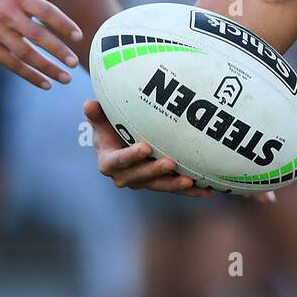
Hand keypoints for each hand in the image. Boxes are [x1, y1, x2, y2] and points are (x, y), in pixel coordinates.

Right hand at [0, 0, 86, 88]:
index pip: (46, 11)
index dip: (63, 24)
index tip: (79, 37)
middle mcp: (7, 14)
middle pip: (36, 35)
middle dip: (57, 50)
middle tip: (75, 63)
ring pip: (24, 53)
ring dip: (46, 68)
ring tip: (65, 78)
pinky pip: (11, 63)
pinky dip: (29, 75)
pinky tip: (45, 83)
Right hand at [82, 100, 275, 202]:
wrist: (118, 142)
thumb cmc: (109, 128)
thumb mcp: (101, 120)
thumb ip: (97, 115)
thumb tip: (89, 104)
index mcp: (108, 162)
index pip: (118, 161)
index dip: (130, 156)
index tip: (145, 147)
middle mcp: (124, 176)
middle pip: (140, 177)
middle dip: (155, 171)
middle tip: (171, 162)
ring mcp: (143, 182)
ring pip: (159, 185)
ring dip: (174, 185)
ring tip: (191, 181)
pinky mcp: (159, 184)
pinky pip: (174, 189)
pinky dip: (190, 191)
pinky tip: (207, 190)